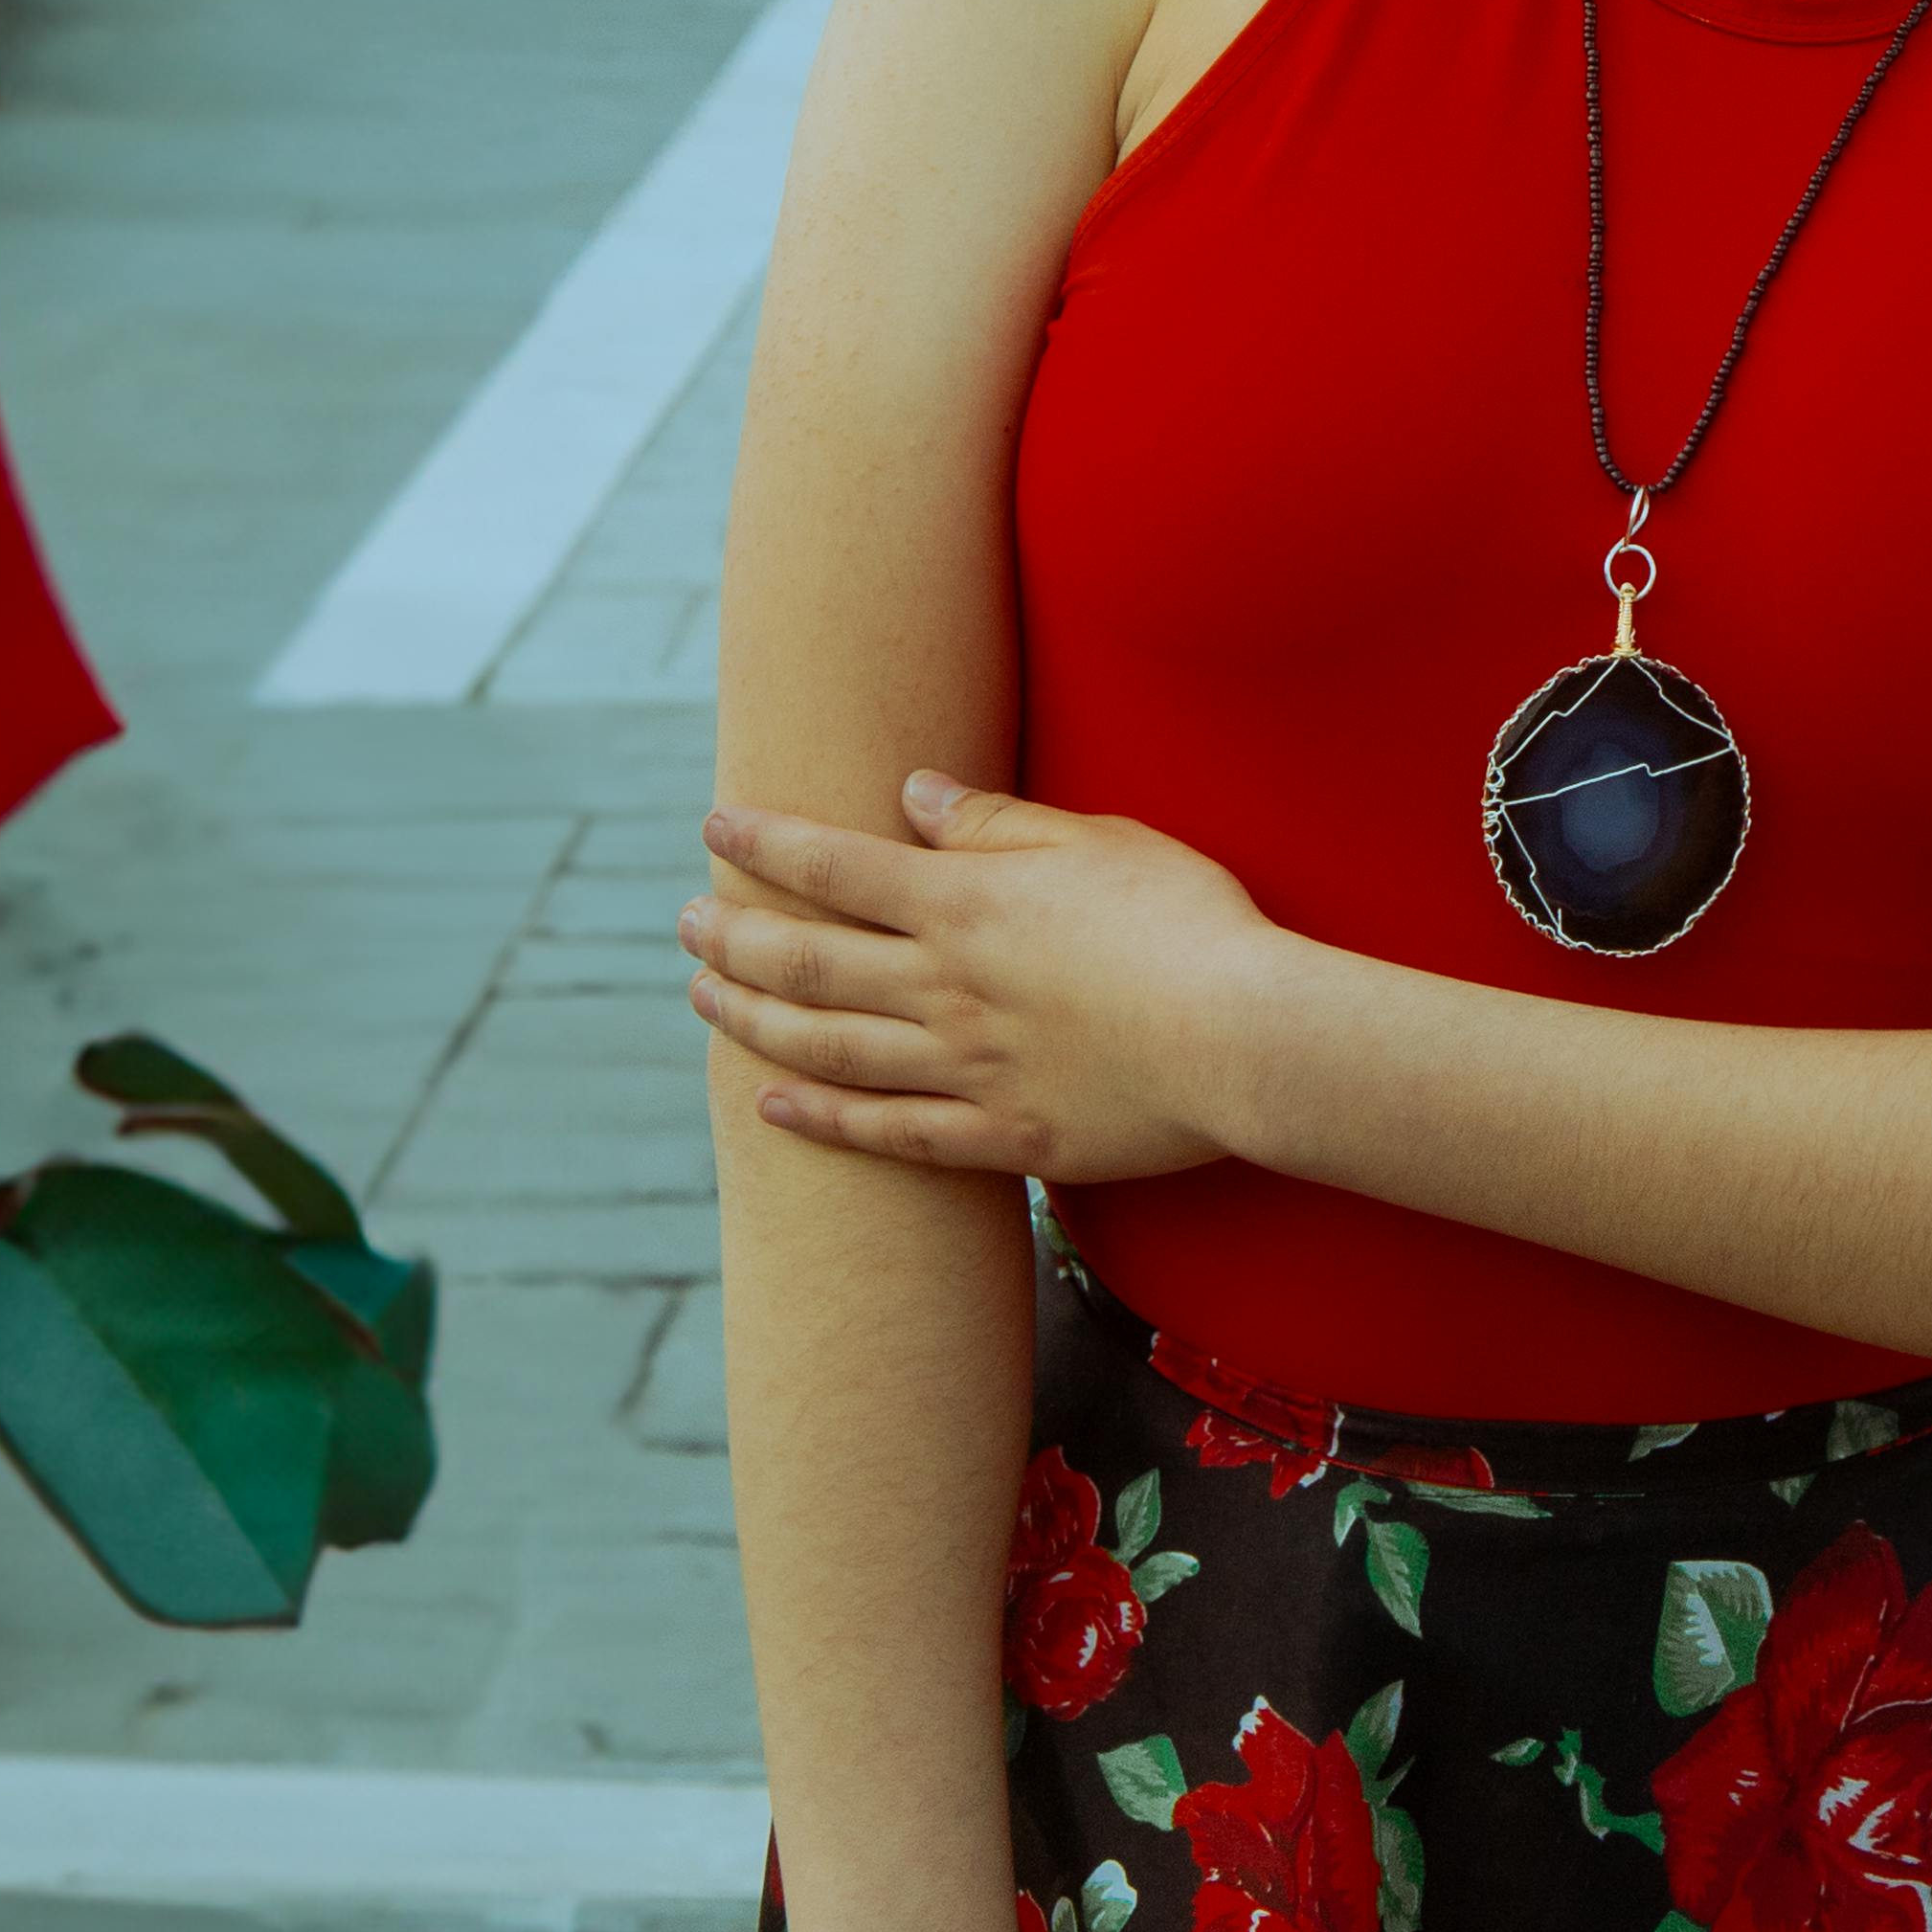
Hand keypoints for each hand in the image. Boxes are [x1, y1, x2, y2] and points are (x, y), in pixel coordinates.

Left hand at [685, 776, 1273, 1177]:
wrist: (1246, 1038)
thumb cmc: (1189, 921)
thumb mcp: (1100, 841)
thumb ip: (999, 823)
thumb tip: (915, 794)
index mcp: (968, 904)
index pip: (836, 866)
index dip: (766, 843)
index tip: (716, 825)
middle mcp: (947, 987)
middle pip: (808, 961)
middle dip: (735, 935)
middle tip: (686, 921)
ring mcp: (967, 1068)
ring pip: (827, 1048)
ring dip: (752, 1021)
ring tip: (704, 999)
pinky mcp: (1003, 1137)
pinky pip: (889, 1134)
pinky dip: (821, 1120)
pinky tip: (774, 1105)